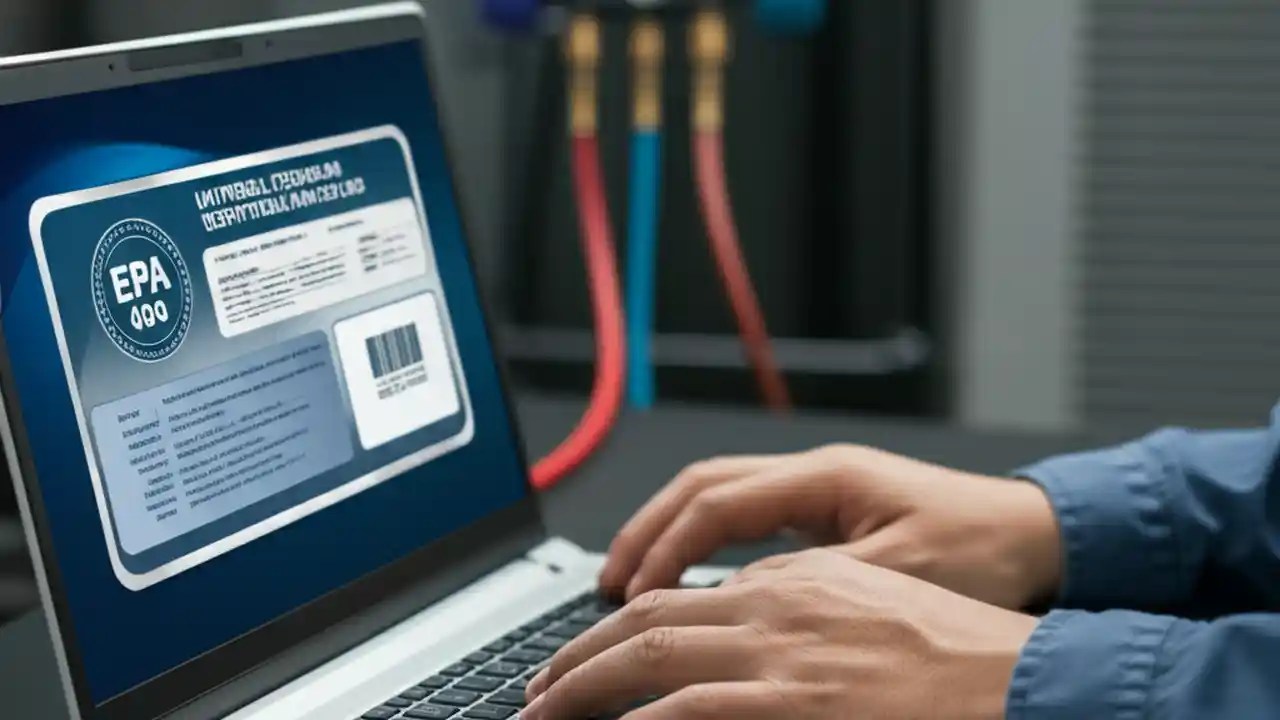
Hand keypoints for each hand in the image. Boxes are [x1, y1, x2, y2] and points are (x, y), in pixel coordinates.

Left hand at [525, 549, 1038, 719]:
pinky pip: (688, 709)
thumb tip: (736, 637)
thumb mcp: (866, 610)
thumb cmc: (956, 655)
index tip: (588, 658)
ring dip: (583, 690)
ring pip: (649, 658)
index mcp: (794, 580)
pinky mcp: (793, 701)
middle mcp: (776, 605)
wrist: (1019, 681)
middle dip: (578, 657)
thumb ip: (796, 615)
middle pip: (646, 619)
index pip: (681, 597)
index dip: (620, 628)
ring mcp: (781, 654)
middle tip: (539, 691)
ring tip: (543, 715)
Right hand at [599, 445, 1061, 609]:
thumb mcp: (895, 579)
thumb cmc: (983, 550)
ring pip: (719, 499)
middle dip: (649, 532)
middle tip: (610, 582)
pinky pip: (748, 521)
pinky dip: (709, 547)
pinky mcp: (830, 513)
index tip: (635, 591)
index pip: (716, 502)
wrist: (1036, 536)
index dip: (666, 547)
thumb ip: (811, 589)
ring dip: (673, 536)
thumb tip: (735, 609)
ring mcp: (820, 490)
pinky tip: (696, 581)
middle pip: (702, 487)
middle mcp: (815, 473)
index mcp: (825, 477)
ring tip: (635, 581)